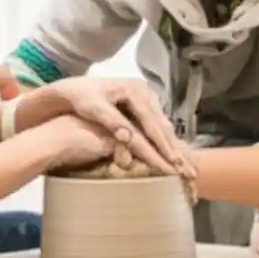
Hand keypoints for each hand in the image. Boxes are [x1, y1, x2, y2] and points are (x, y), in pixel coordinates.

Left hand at [42, 78, 193, 178]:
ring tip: (182, 164)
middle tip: (184, 169)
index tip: (170, 163)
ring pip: (163, 125)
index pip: (151, 123)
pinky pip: (158, 124)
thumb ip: (111, 121)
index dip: (160, 145)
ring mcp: (147, 96)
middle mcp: (145, 91)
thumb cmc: (80, 98)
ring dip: (172, 145)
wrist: (74, 88)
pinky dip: (165, 140)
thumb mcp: (92, 108)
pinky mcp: (146, 103)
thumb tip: (127, 136)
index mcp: (134, 90)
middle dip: (172, 148)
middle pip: (161, 124)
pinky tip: (172, 152)